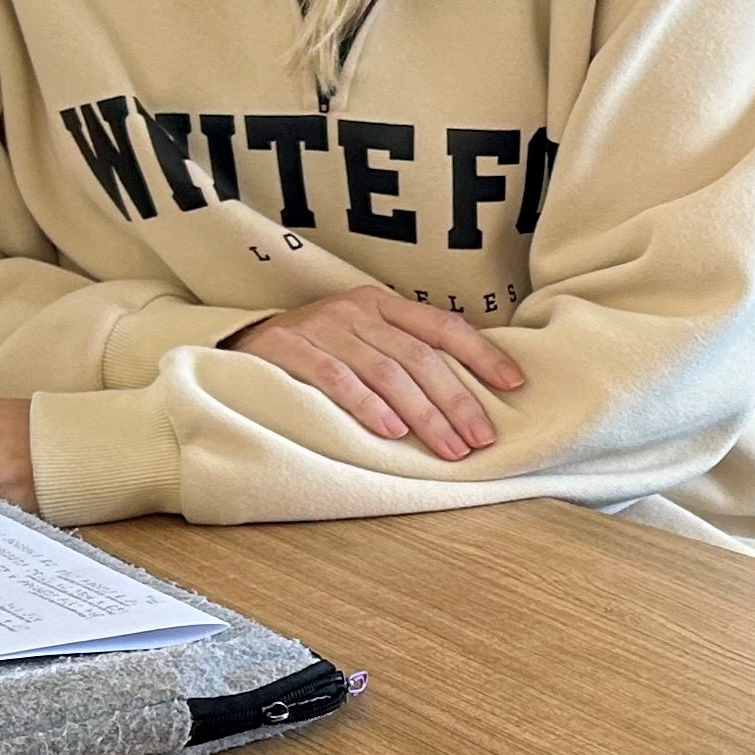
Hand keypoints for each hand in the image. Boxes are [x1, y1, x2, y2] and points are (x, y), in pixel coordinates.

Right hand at [231, 292, 526, 463]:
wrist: (241, 343)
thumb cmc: (317, 352)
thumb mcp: (364, 341)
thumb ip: (405, 355)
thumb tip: (470, 396)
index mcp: (383, 305)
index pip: (443, 327)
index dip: (483, 355)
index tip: (514, 386)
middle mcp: (357, 310)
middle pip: (420, 358)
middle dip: (456, 402)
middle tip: (480, 440)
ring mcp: (323, 327)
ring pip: (386, 371)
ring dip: (422, 414)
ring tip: (448, 449)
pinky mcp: (288, 348)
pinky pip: (335, 378)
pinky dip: (366, 406)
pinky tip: (390, 432)